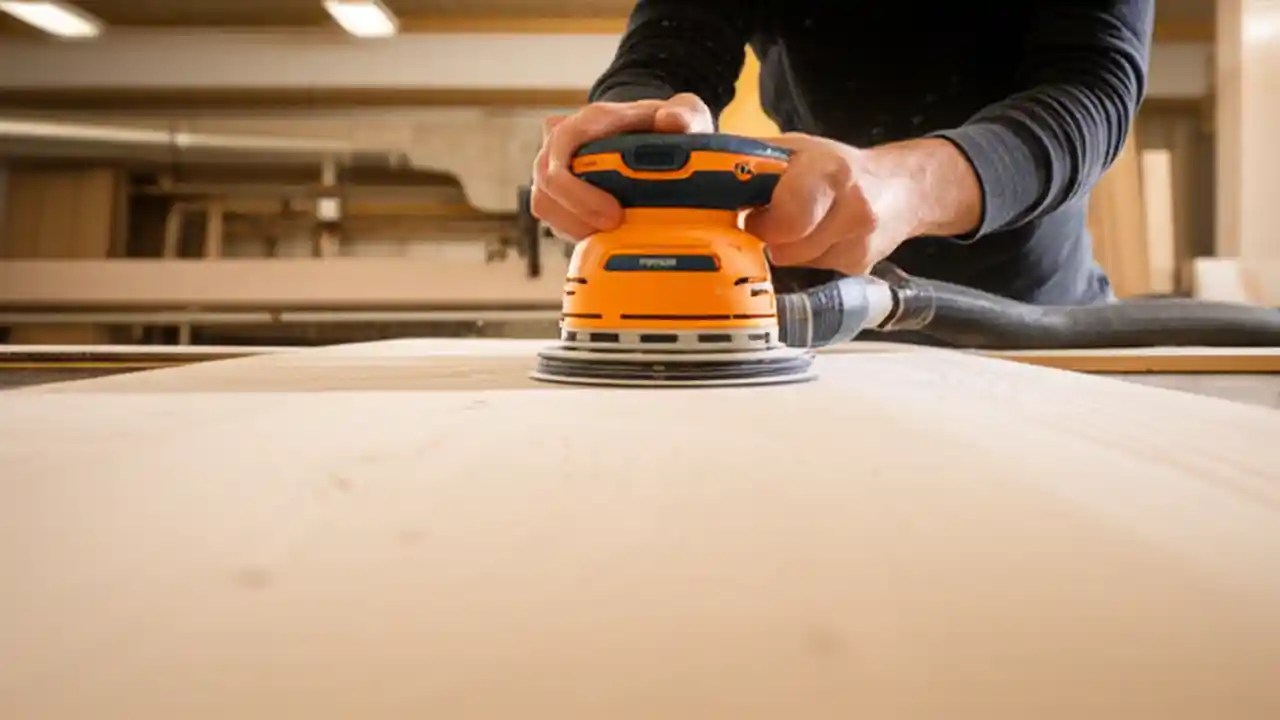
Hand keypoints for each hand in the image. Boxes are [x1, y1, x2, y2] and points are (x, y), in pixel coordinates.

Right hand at [531, 92, 714, 240]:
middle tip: (615, 229)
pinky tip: (607, 238)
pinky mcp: (561, 198)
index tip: (614, 212)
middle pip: (545, 186)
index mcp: (589, 122)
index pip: (560, 148)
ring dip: (574, 228)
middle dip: (577, 216)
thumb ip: (684, 113)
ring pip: (545, 206)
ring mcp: (558, 173)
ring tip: (611, 237)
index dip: (577, 186)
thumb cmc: (662, 126)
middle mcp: (563, 146)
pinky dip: (578, 234)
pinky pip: (555, 220)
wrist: (650, 137)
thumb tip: (671, 121)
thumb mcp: (684, 113)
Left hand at [743, 133, 982, 274]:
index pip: (787, 219)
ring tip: (802, 224)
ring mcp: (859, 245)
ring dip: (789, 249)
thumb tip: (705, 181)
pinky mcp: (859, 270)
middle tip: (772, 220)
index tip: (755, 215)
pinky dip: (809, 258)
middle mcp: (852, 210)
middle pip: (787, 249)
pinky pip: (815, 272)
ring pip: (797, 264)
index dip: (762, 223)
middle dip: (772, 237)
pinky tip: (821, 237)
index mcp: (830, 173)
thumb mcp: (796, 149)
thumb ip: (754, 164)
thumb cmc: (837, 166)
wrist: (904, 188)